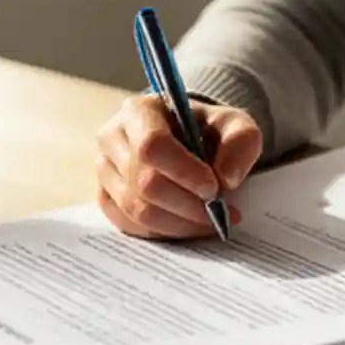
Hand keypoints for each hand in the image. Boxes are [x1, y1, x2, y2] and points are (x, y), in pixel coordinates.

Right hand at [95, 94, 262, 238]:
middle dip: (187, 205)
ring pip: (135, 209)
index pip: (152, 146)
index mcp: (139, 111)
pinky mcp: (105, 196)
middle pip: (144, 183)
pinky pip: (128, 225)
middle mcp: (112, 138)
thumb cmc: (207, 130)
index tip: (214, 189)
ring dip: (178, 224)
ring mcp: (104, 170)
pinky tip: (186, 226)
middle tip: (219, 213)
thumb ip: (240, 143)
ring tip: (208, 222)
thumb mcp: (235, 125)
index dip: (184, 173)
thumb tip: (226, 179)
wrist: (188, 140)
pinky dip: (161, 233)